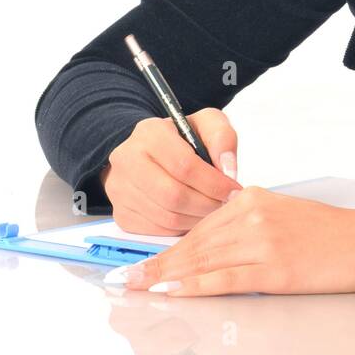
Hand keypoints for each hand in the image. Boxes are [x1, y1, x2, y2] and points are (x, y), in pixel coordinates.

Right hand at [101, 109, 242, 235]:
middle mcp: (127, 159)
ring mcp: (120, 189)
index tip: (233, 190)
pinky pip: (157, 230)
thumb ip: (222, 138)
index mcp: (150, 133)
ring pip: (167, 217)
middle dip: (207, 205)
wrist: (151, 153)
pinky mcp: (121, 213)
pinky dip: (182, 228)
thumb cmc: (183, 140)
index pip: (184, 165)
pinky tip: (193, 215)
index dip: (214, 183)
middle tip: (225, 204)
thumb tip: (228, 170)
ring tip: (212, 209)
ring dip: (197, 219)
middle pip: (174, 195)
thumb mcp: (206, 124)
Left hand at [120, 186, 354, 294]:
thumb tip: (215, 243)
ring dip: (168, 276)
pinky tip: (175, 291)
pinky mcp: (273, 270)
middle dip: (159, 263)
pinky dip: (194, 286)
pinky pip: (224, 279)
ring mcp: (262, 242)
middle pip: (195, 244)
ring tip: (143, 287)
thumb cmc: (330, 232)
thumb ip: (247, 223)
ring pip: (203, 261)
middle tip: (130, 277)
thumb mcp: (282, 214)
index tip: (146, 260)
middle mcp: (253, 215)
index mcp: (252, 198)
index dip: (168, 246)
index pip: (200, 225)